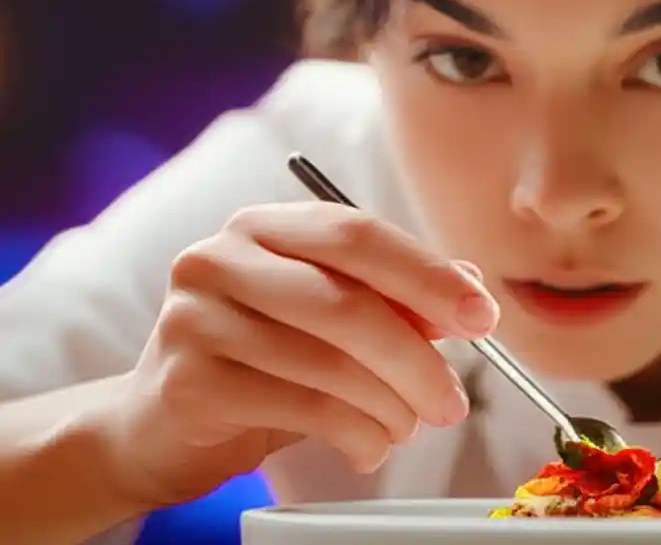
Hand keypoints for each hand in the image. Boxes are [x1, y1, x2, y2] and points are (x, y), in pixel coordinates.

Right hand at [94, 201, 496, 506]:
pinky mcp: (189, 382)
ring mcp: (196, 318)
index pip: (359, 235)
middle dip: (417, 357)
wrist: (164, 425)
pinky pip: (301, 408)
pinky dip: (356, 433)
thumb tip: (472, 289)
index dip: (430, 275)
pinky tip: (370, 447)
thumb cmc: (262, 362)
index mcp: (265, 227)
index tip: (483, 316)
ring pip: (328, 362)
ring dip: (390, 405)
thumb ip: (398, 299)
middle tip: (452, 401)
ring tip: (409, 426)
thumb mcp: (332, 320)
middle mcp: (221, 259)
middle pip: (347, 302)